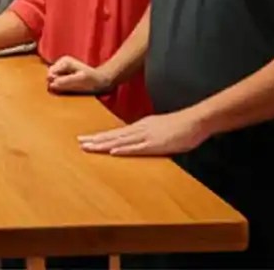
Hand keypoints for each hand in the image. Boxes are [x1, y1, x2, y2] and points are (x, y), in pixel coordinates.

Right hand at [46, 56, 112, 94]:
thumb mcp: (80, 80)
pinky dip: (61, 85)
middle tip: (70, 86)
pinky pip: (57, 81)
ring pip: (53, 79)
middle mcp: (61, 62)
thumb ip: (66, 81)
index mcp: (64, 61)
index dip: (56, 82)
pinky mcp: (63, 73)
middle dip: (57, 83)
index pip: (50, 74)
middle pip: (50, 76)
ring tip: (71, 86)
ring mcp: (62, 67)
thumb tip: (51, 84)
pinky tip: (70, 86)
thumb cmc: (92, 80)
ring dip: (59, 85)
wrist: (101, 80)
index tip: (66, 86)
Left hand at [77, 109, 211, 156]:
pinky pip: (137, 148)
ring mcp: (146, 136)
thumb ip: (146, 135)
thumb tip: (136, 142)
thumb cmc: (179, 127)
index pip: (115, 133)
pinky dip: (124, 150)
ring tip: (88, 147)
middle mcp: (139, 129)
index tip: (86, 140)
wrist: (195, 121)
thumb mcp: (158, 128)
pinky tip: (112, 151)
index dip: (99, 137)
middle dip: (95, 140)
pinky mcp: (156, 144)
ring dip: (103, 144)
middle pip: (113, 136)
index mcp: (140, 126)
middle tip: (79, 143)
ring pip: (120, 141)